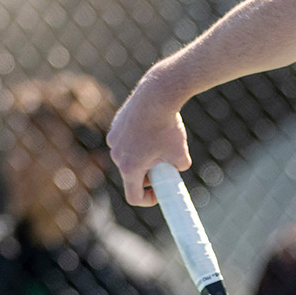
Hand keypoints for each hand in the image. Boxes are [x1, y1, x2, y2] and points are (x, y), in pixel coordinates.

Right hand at [105, 77, 192, 206]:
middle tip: (166, 164)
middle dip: (148, 174)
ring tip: (160, 141)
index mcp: (129, 168)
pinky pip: (127, 140)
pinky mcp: (116, 125)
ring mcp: (114, 139)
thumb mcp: (181, 155)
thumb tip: (177, 170)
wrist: (157, 95)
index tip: (160, 192)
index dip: (149, 200)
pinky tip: (151, 128)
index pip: (134, 197)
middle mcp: (116, 154)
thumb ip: (179, 169)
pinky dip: (138, 140)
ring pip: (129, 156)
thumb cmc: (168, 126)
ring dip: (142, 156)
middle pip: (132, 175)